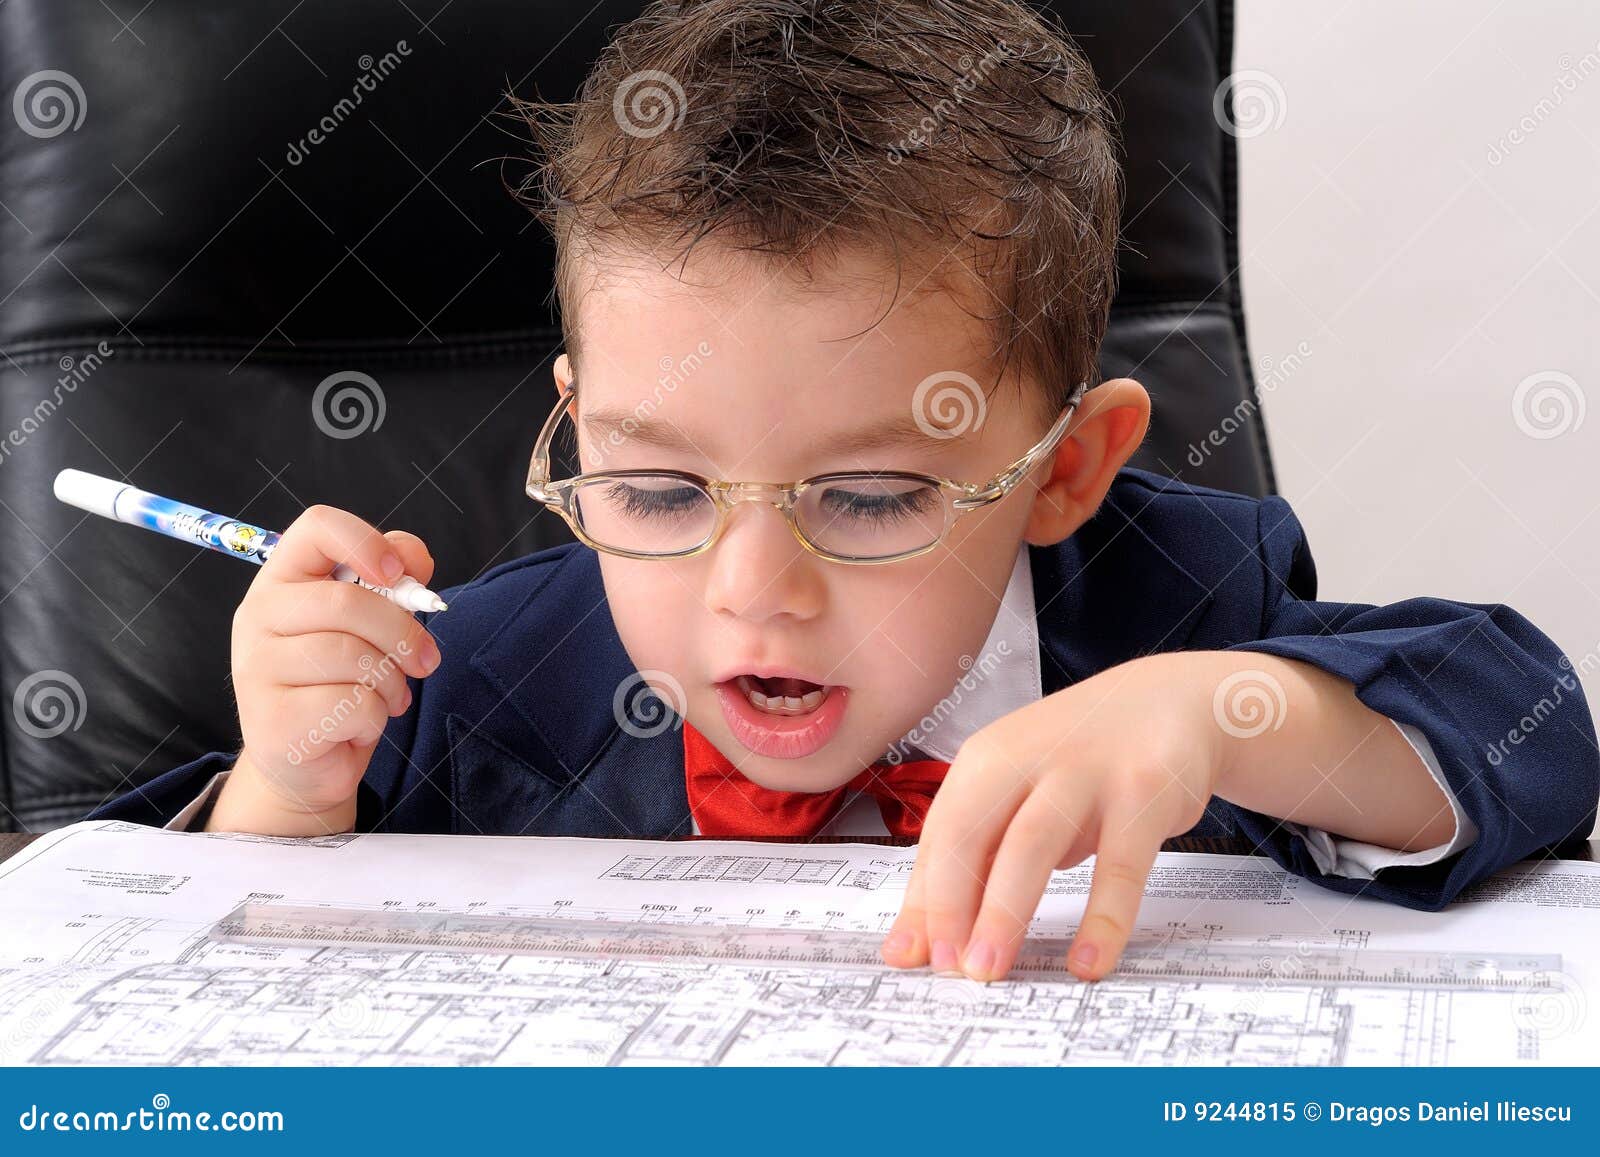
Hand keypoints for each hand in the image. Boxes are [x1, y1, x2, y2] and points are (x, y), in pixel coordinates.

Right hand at [210, 506, 441, 834]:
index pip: (317, 526)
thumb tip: (413, 556)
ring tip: (388, 696)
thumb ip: (393, 579)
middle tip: (425, 660)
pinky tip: (358, 724)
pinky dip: (374, 716)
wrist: (306, 761)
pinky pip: (351, 703)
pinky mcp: (272, 719)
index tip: (399, 575)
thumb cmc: (341, 681)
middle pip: (346, 601)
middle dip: (402, 633)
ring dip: (391, 682)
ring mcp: (256, 667)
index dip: (366, 542)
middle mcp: (258, 615)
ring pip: (353, 656)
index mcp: (283, 579)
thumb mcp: (370, 625)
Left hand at [880, 651, 1225, 981]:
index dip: (924, 899)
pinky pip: (1120, 864)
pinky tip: (1088, 960)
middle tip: (948, 968)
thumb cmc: (1083, 760)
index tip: (914, 957)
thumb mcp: (1020, 794)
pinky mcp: (1143, 790)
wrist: (1172, 701)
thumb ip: (972, 859)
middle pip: (971, 833)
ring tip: (991, 968)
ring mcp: (1085, 770)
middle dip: (952, 905)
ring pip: (1031, 843)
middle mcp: (1027, 757)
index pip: (940, 835)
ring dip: (1005, 911)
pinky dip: (1103, 917)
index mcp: (986, 760)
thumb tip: (918, 942)